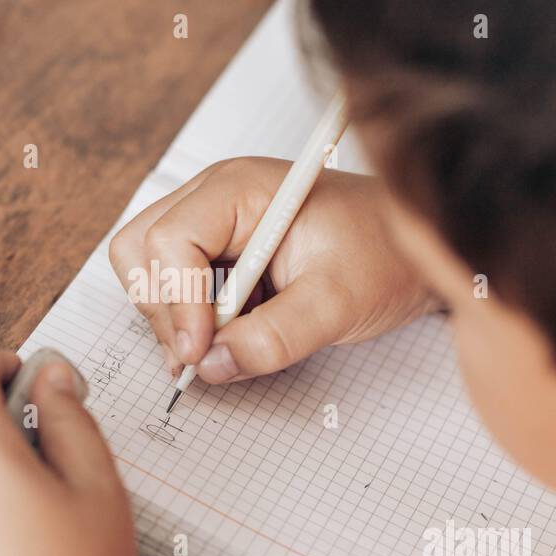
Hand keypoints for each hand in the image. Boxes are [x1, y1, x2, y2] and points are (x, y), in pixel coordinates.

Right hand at [109, 157, 434, 382]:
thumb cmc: (385, 256)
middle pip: (139, 252)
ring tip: (226, 345)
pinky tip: (232, 338)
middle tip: (205, 353)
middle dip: (164, 310)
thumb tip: (213, 367)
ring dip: (174, 320)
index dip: (176, 302)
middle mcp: (214, 198)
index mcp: (239, 188)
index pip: (169, 239)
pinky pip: (175, 290)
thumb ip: (274, 337)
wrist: (415, 253)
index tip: (200, 353)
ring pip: (148, 274)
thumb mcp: (338, 302)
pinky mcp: (217, 254)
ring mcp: (212, 225)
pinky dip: (190, 324)